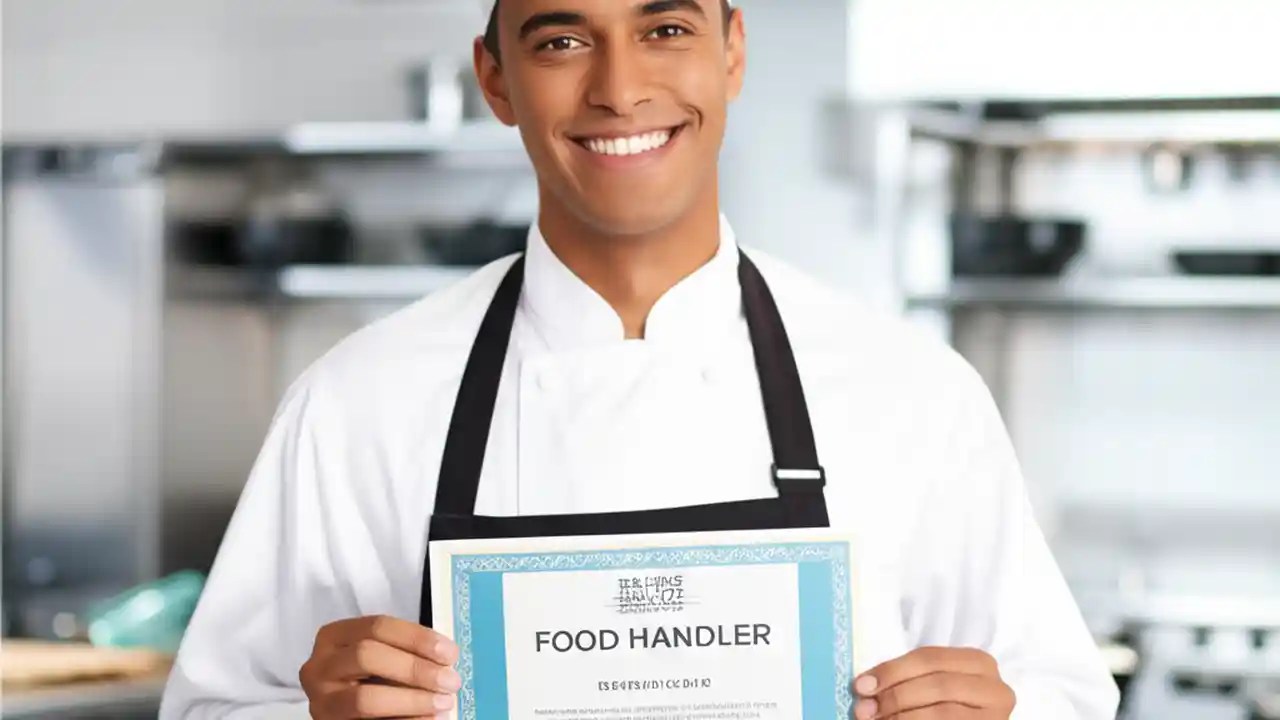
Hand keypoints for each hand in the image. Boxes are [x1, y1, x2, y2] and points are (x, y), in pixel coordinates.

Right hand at [300, 615, 461, 718]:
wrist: (349, 711)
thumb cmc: (370, 677)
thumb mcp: (381, 655)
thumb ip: (405, 652)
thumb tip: (446, 660)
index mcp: (333, 637)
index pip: (377, 627)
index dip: (416, 638)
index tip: (450, 653)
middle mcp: (319, 667)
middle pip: (367, 656)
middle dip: (414, 668)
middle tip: (450, 681)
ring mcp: (321, 702)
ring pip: (365, 699)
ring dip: (411, 700)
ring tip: (443, 703)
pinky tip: (429, 719)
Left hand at [853, 647, 1014, 718]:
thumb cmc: (946, 702)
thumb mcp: (932, 684)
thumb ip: (907, 679)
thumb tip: (864, 688)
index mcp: (978, 663)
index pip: (929, 658)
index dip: (892, 670)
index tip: (861, 684)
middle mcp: (995, 688)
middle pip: (937, 685)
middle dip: (895, 696)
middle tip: (864, 708)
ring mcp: (995, 716)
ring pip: (942, 713)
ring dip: (901, 717)